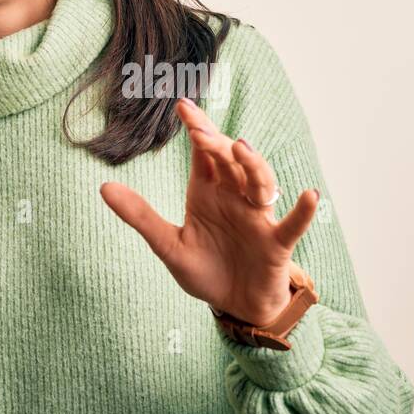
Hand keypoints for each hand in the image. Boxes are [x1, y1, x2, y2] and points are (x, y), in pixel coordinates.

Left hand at [100, 96, 319, 325]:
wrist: (236, 308)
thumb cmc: (206, 272)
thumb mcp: (168, 246)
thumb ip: (140, 216)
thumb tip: (103, 187)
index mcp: (208, 192)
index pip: (204, 152)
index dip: (197, 128)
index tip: (182, 105)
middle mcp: (235, 198)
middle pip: (230, 161)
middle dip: (216, 142)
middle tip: (198, 130)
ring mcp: (258, 218)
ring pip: (260, 183)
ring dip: (253, 165)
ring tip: (241, 149)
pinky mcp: (276, 243)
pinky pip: (292, 224)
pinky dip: (303, 211)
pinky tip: (309, 196)